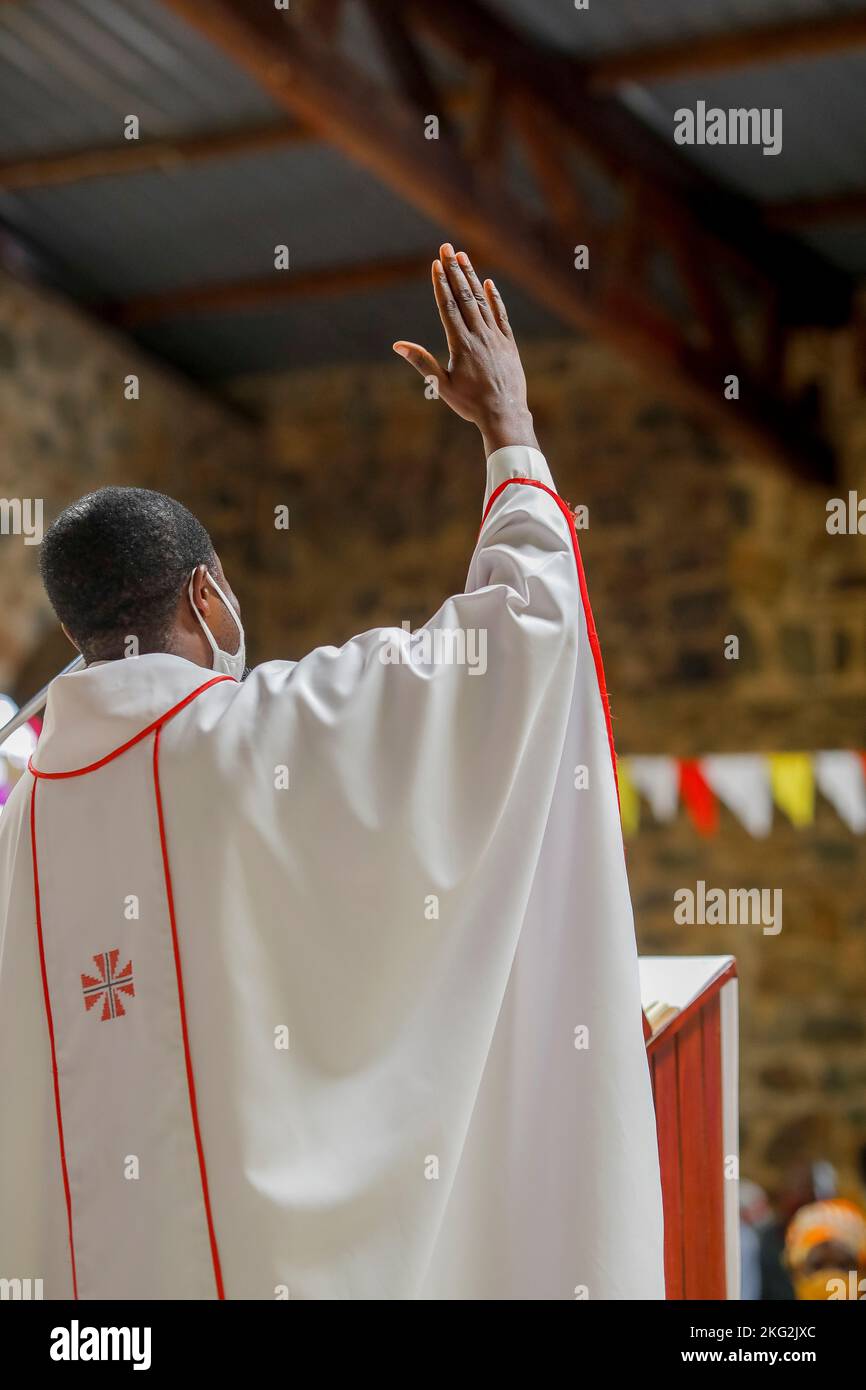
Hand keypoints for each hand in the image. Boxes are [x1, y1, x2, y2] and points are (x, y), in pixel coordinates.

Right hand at [393, 243, 537, 456]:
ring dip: (471, 278)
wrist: (504, 414)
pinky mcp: (508, 344)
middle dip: (454, 270)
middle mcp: (479, 335)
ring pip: (481, 302)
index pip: (448, 306)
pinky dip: (494, 298)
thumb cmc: (470, 404)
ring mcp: (495, 337)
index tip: (436, 263)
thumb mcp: (441, 385)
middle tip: (447, 248)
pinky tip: (488, 283)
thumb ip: (421, 362)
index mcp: (461, 344)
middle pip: (464, 296)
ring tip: (463, 257)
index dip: (441, 283)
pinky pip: (501, 316)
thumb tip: (398, 345)